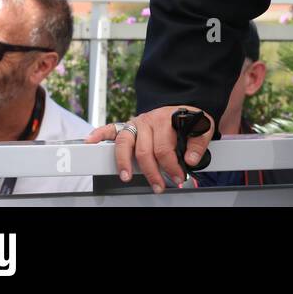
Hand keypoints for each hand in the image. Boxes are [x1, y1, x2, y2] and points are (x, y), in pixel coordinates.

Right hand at [84, 106, 214, 193]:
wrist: (182, 108)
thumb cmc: (189, 120)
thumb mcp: (202, 127)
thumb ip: (199, 144)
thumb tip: (190, 161)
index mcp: (166, 120)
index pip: (164, 148)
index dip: (170, 166)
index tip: (177, 178)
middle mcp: (148, 120)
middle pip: (144, 150)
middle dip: (151, 172)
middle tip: (158, 186)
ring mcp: (136, 122)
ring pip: (125, 143)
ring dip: (124, 162)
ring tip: (127, 177)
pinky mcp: (127, 125)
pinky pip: (110, 128)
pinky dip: (99, 133)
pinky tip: (90, 141)